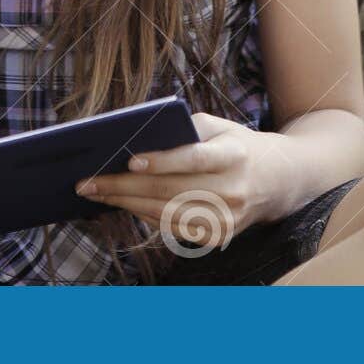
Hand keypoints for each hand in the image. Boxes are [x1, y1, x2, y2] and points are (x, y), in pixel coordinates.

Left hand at [73, 112, 299, 248]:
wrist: (276, 181)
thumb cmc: (236, 145)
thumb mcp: (220, 126)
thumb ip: (185, 128)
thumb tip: (139, 136)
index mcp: (234, 155)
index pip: (194, 159)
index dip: (161, 162)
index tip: (129, 161)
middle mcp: (232, 190)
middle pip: (170, 190)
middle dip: (123, 187)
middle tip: (87, 182)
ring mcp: (227, 219)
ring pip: (166, 213)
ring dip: (126, 204)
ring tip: (95, 193)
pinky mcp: (218, 237)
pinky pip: (173, 228)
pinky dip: (144, 215)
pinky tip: (123, 204)